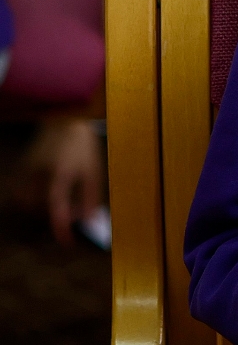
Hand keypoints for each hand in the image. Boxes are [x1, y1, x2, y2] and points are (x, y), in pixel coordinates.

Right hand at [20, 119, 104, 244]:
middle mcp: (40, 174)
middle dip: (57, 215)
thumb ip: (91, 197)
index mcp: (61, 173)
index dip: (61, 227)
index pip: (57, 206)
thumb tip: (89, 221)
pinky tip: (43, 196)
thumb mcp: (94, 170)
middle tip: (72, 213)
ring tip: (59, 201)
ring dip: (43, 209)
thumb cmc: (82, 146)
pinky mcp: (20, 170)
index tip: (67, 241)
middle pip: (42, 208)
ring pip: (28, 204)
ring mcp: (27, 172)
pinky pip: (19, 195)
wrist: (64, 120)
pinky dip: (30, 202)